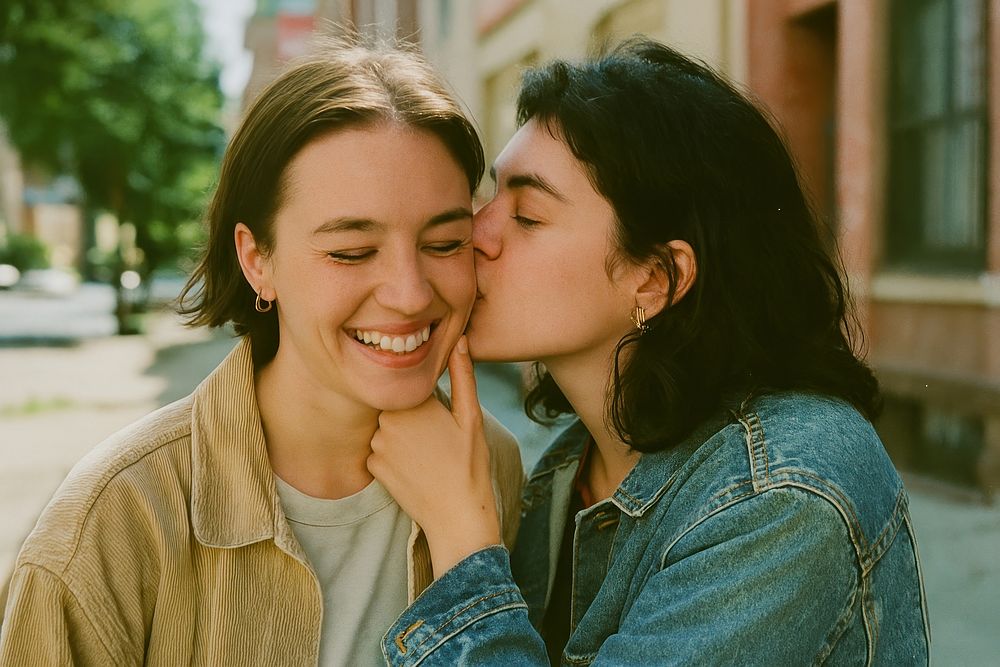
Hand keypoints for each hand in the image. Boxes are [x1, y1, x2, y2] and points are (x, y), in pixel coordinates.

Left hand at [369, 336, 500, 577]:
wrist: (457, 515)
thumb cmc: (470, 464)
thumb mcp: (471, 416)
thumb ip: (462, 374)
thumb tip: (459, 339)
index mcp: (414, 401)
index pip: (409, 385)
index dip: (425, 399)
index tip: (439, 416)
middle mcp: (389, 419)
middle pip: (395, 404)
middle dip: (411, 415)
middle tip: (435, 436)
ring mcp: (377, 443)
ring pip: (385, 427)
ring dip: (400, 435)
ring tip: (427, 453)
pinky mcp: (371, 465)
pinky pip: (378, 449)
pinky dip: (392, 456)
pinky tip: (414, 468)